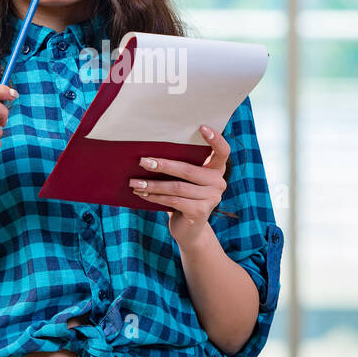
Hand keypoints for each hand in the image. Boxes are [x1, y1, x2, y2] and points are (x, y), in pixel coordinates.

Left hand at [128, 124, 228, 246]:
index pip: (223, 151)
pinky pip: (173, 200)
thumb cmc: (183, 197)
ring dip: (153, 184)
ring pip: (177, 187)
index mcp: (217, 169)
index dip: (216, 139)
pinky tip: (142, 193)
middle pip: (188, 170)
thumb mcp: (185, 180)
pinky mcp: (200, 212)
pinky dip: (155, 196)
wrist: (189, 230)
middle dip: (163, 165)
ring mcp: (212, 198)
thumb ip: (181, 166)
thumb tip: (150, 152)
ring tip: (134, 182)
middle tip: (142, 161)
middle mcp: (218, 182)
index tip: (201, 127)